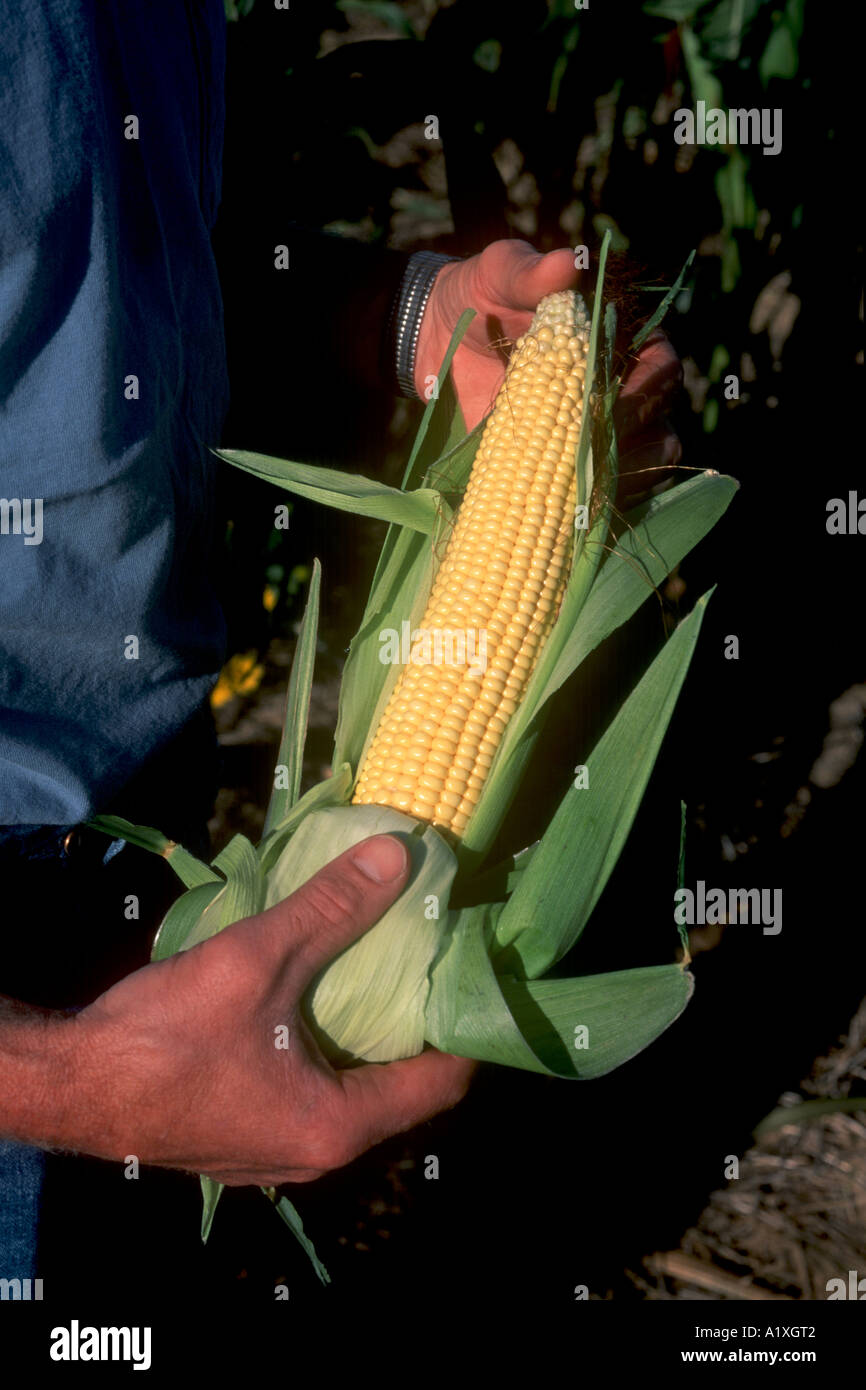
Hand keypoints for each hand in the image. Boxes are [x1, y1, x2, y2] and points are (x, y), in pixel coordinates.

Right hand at [70, 835, 474, 1185]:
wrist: (70, 1085)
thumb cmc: (167, 1035)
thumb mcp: (258, 960)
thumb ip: (332, 907)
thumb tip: (400, 854)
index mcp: (337, 1127)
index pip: (441, 1083)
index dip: (464, 1025)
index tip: (472, 969)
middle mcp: (316, 1154)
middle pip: (397, 1089)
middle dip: (414, 1023)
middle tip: (426, 957)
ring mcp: (274, 1153)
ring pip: (349, 1092)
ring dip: (364, 1035)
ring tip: (377, 966)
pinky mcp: (240, 1137)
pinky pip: (306, 1093)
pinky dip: (323, 1049)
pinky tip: (310, 997)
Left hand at [416, 239, 681, 496]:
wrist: (439, 337)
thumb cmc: (480, 294)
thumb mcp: (498, 273)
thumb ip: (531, 270)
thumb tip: (570, 263)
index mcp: (620, 334)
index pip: (660, 364)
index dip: (646, 387)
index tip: (611, 402)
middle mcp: (623, 382)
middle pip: (660, 419)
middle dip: (633, 437)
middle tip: (590, 449)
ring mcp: (600, 426)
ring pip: (645, 460)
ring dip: (624, 475)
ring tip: (585, 484)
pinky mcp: (572, 461)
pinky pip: (603, 489)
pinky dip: (593, 500)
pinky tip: (568, 507)